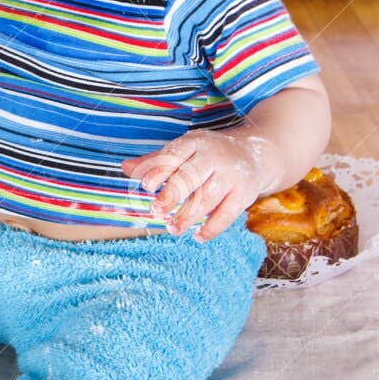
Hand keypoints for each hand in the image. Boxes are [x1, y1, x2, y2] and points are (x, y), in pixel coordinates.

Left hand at [121, 130, 277, 241]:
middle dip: (172, 194)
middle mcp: (215, 156)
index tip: (146, 185)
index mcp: (195, 142)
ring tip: (172, 228)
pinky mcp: (245, 193)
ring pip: (208, 197)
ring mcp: (232, 175)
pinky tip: (198, 237)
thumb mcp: (184, 151)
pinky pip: (228, 213)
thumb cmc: (207, 154)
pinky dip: (213, 227)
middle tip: (155, 209)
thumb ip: (155, 161)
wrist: (254, 153)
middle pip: (191, 176)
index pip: (175, 154)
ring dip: (189, 215)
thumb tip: (124, 167)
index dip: (160, 170)